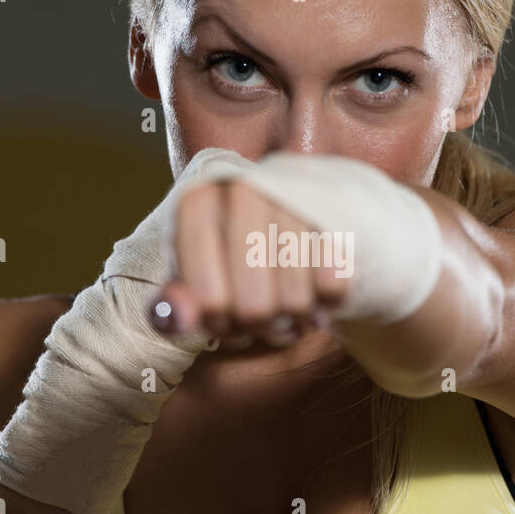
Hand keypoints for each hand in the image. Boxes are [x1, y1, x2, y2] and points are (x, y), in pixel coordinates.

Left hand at [151, 179, 349, 347]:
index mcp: (199, 202)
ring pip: (295, 299)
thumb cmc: (250, 254)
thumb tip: (173, 318)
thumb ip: (182, 302)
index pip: (203, 293)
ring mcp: (294, 194)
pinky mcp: (341, 209)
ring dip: (296, 319)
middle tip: (262, 317)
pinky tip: (319, 289)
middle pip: (253, 304)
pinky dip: (328, 301)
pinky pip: (334, 285)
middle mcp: (244, 188)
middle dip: (260, 325)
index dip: (216, 319)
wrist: (320, 214)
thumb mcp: (205, 276)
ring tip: (291, 306)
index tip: (221, 318)